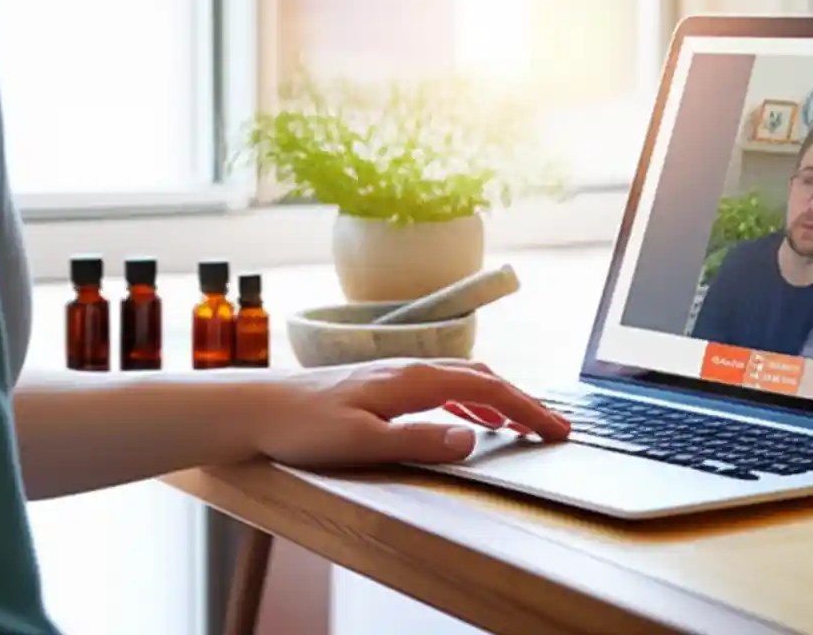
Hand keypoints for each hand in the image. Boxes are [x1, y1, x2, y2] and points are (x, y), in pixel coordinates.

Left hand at [253, 359, 571, 468]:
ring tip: (523, 423)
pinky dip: (471, 400)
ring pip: (465, 378)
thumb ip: (417, 441)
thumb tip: (473, 440)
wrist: (255, 408)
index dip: (527, 409)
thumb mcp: (361, 442)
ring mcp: (397, 373)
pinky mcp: (384, 383)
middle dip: (523, 402)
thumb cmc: (301, 427)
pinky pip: (444, 386)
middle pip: (484, 378)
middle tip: (553, 428)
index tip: (557, 430)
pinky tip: (469, 419)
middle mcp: (411, 369)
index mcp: (413, 380)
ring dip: (500, 399)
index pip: (487, 390)